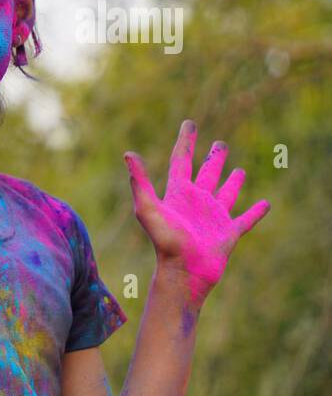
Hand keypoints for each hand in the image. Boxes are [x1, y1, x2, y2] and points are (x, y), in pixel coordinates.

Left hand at [125, 120, 269, 302]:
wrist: (183, 271)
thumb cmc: (164, 241)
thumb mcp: (148, 208)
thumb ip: (139, 182)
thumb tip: (128, 154)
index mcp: (178, 194)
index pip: (181, 161)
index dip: (185, 142)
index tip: (189, 124)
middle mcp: (196, 202)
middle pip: (206, 174)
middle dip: (213, 159)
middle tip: (220, 143)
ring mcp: (213, 217)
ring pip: (226, 194)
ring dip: (233, 182)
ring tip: (240, 170)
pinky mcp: (229, 233)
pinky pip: (246, 219)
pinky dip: (256, 212)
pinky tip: (266, 204)